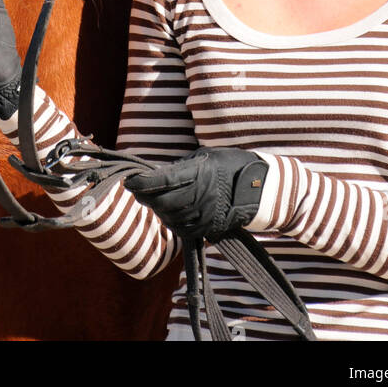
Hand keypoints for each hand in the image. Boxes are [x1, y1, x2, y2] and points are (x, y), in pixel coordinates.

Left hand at [123, 147, 267, 242]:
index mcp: (199, 173)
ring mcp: (205, 214)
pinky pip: (182, 229)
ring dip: (158, 209)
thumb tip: (156, 175)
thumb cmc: (228, 165)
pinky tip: (169, 212)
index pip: (163, 180)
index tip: (129, 181)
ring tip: (154, 199)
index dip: (143, 183)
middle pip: (162, 202)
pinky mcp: (209, 228)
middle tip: (137, 190)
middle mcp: (201, 195)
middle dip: (145, 197)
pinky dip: (171, 221)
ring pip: (170, 217)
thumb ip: (180, 167)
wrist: (258, 188)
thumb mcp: (204, 156)